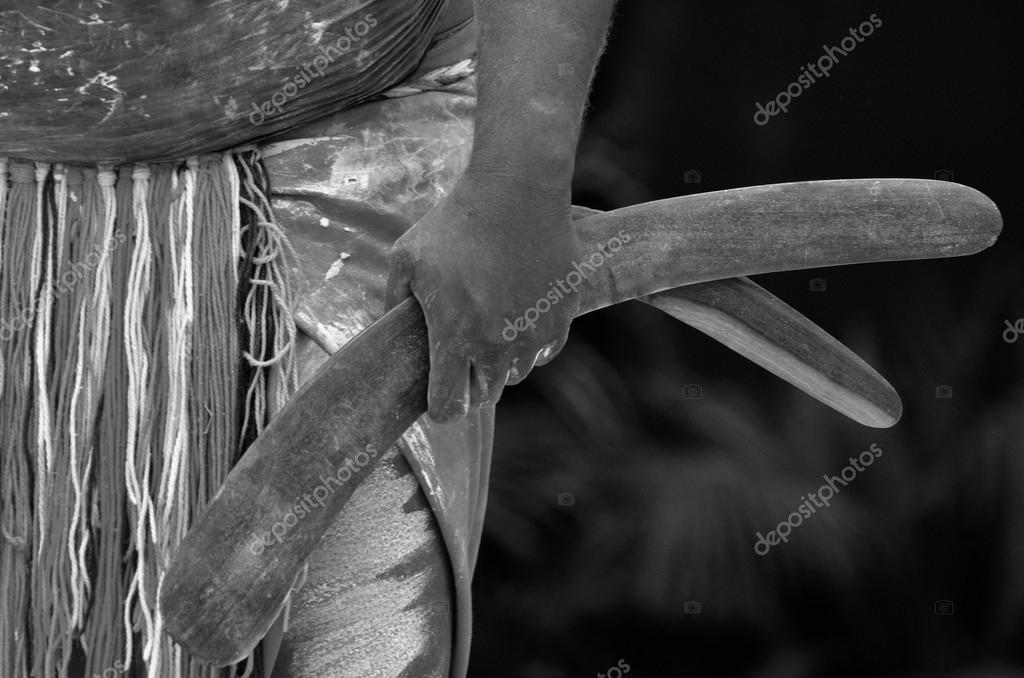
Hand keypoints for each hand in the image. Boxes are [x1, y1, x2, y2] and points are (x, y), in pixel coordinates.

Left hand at [385, 170, 580, 422]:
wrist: (516, 193)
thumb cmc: (455, 224)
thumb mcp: (406, 259)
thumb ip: (392, 303)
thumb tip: (390, 333)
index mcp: (455, 337)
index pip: (448, 407)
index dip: (441, 407)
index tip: (439, 394)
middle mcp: (497, 346)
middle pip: (485, 396)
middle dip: (471, 382)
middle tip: (463, 353)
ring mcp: (534, 334)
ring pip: (516, 374)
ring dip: (502, 361)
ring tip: (491, 327)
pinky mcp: (562, 317)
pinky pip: (545, 351)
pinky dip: (532, 342)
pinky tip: (520, 315)